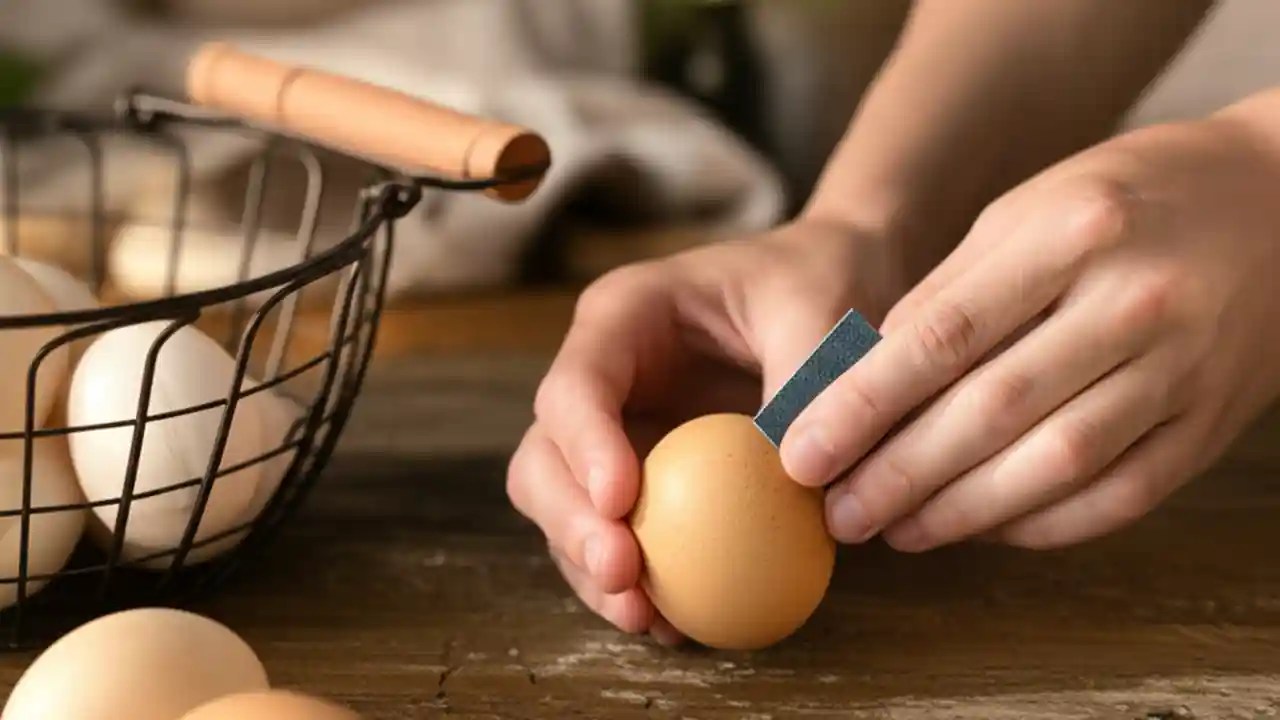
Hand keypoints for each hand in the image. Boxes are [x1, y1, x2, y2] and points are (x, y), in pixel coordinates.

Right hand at [506, 218, 907, 640]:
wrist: (837, 284)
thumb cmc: (821, 283)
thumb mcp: (820, 315)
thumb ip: (806, 382)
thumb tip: (797, 478)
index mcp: (624, 316)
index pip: (577, 384)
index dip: (584, 446)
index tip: (621, 502)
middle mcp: (605, 376)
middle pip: (546, 455)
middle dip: (570, 521)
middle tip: (624, 575)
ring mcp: (619, 430)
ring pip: (566, 508)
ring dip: (591, 568)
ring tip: (645, 617)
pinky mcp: (646, 477)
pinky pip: (620, 536)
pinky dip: (635, 584)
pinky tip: (675, 625)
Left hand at [781, 112, 1279, 549]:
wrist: (1278, 200)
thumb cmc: (1122, 201)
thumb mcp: (1027, 211)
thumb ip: (950, 293)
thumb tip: (867, 384)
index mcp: (1070, 233)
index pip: (943, 335)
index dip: (863, 404)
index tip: (803, 452)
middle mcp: (1133, 301)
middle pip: (992, 410)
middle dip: (899, 473)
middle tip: (836, 513)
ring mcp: (1183, 368)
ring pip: (1055, 465)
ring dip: (962, 511)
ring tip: (894, 531)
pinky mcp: (1212, 423)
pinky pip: (1119, 496)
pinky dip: (1042, 524)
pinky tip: (982, 530)